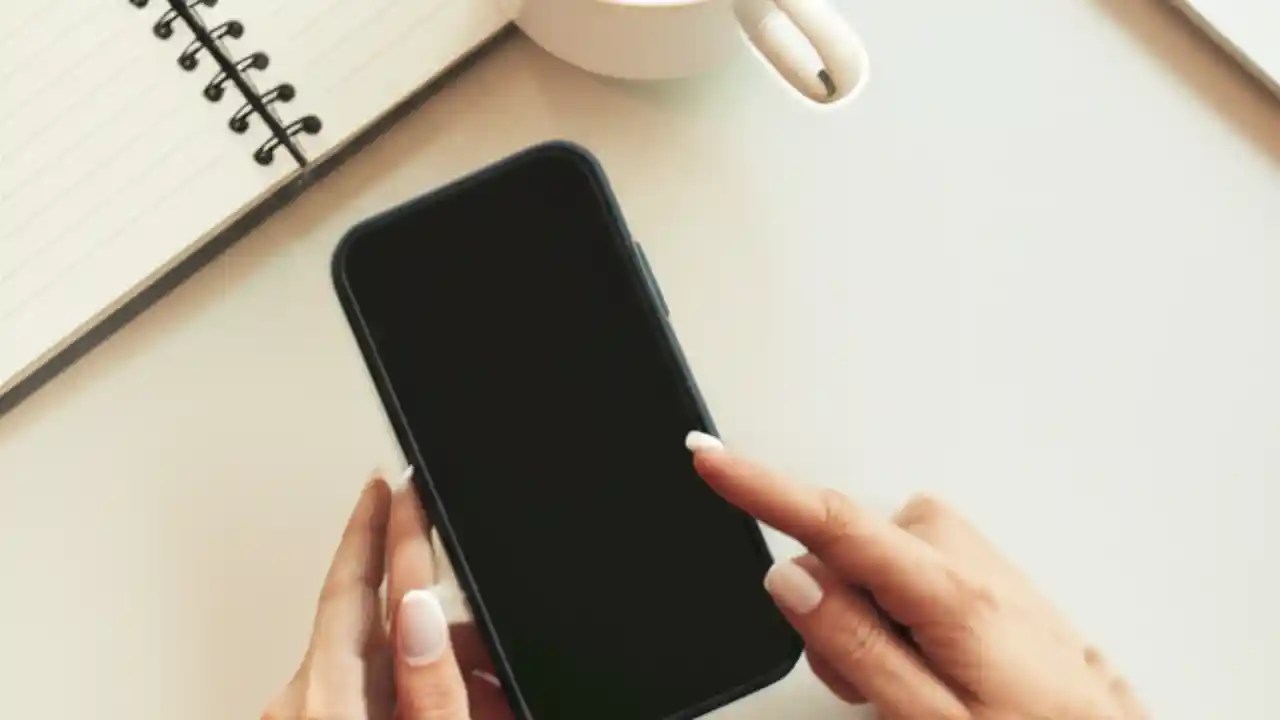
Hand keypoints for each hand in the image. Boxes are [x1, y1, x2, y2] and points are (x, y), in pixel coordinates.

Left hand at [262, 475, 512, 719]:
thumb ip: (432, 684)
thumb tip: (421, 608)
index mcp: (327, 699)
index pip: (352, 586)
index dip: (377, 527)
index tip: (393, 484)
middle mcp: (304, 702)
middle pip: (374, 623)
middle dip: (431, 606)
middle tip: (461, 579)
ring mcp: (305, 717)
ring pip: (380, 660)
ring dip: (435, 661)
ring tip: (490, 689)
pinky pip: (371, 692)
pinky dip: (416, 691)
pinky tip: (464, 707)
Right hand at [687, 434, 1146, 719]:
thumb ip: (854, 645)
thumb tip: (792, 578)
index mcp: (949, 593)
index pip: (833, 523)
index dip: (759, 486)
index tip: (710, 454)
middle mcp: (967, 561)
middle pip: (847, 553)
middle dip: (835, 613)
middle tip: (873, 684)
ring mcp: (980, 564)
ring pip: (873, 568)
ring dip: (869, 621)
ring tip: (912, 682)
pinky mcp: (985, 574)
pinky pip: (908, 574)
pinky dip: (898, 614)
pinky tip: (931, 663)